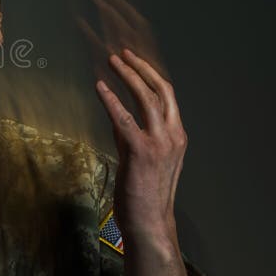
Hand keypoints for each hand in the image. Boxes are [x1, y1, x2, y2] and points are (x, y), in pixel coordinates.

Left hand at [96, 48, 191, 275]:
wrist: (149, 223)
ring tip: (112, 60)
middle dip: (141, 67)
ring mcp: (160, 143)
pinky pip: (124, 119)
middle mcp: (172, 135)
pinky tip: (99, 86)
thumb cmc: (144, 192)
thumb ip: (132, 133)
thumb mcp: (142, 156)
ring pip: (148, 98)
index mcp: (176, 135)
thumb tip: (116, 112)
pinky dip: (111, 100)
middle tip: (122, 52)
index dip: (150, 73)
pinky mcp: (141, 152)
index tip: (134, 58)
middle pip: (161, 90)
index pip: (167, 95)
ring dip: (128, 75)